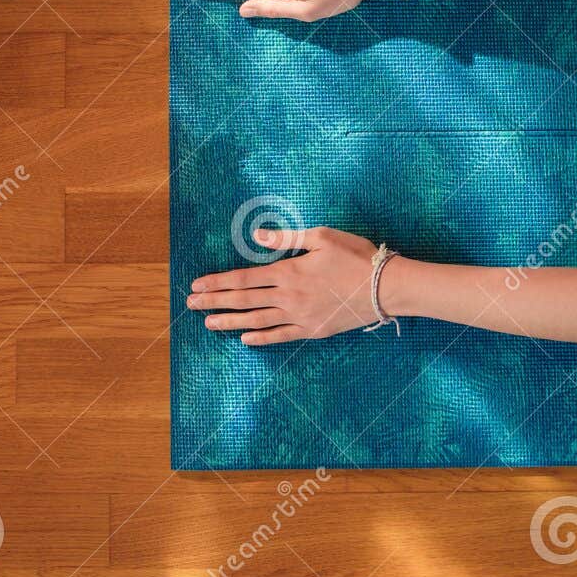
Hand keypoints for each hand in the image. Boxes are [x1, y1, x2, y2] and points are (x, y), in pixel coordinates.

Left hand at [187, 226, 381, 345]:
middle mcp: (289, 298)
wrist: (385, 287)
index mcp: (289, 272)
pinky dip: (261, 338)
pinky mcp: (312, 330)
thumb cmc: (357, 256)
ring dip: (230, 321)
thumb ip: (287, 239)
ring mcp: (300, 317)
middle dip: (215, 301)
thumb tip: (257, 237)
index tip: (197, 285)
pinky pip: (280, 336)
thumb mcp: (322, 237)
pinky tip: (245, 338)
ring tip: (208, 323)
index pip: (244, 279)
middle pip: (244, 301)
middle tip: (191, 304)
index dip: (218, 283)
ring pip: (257, 321)